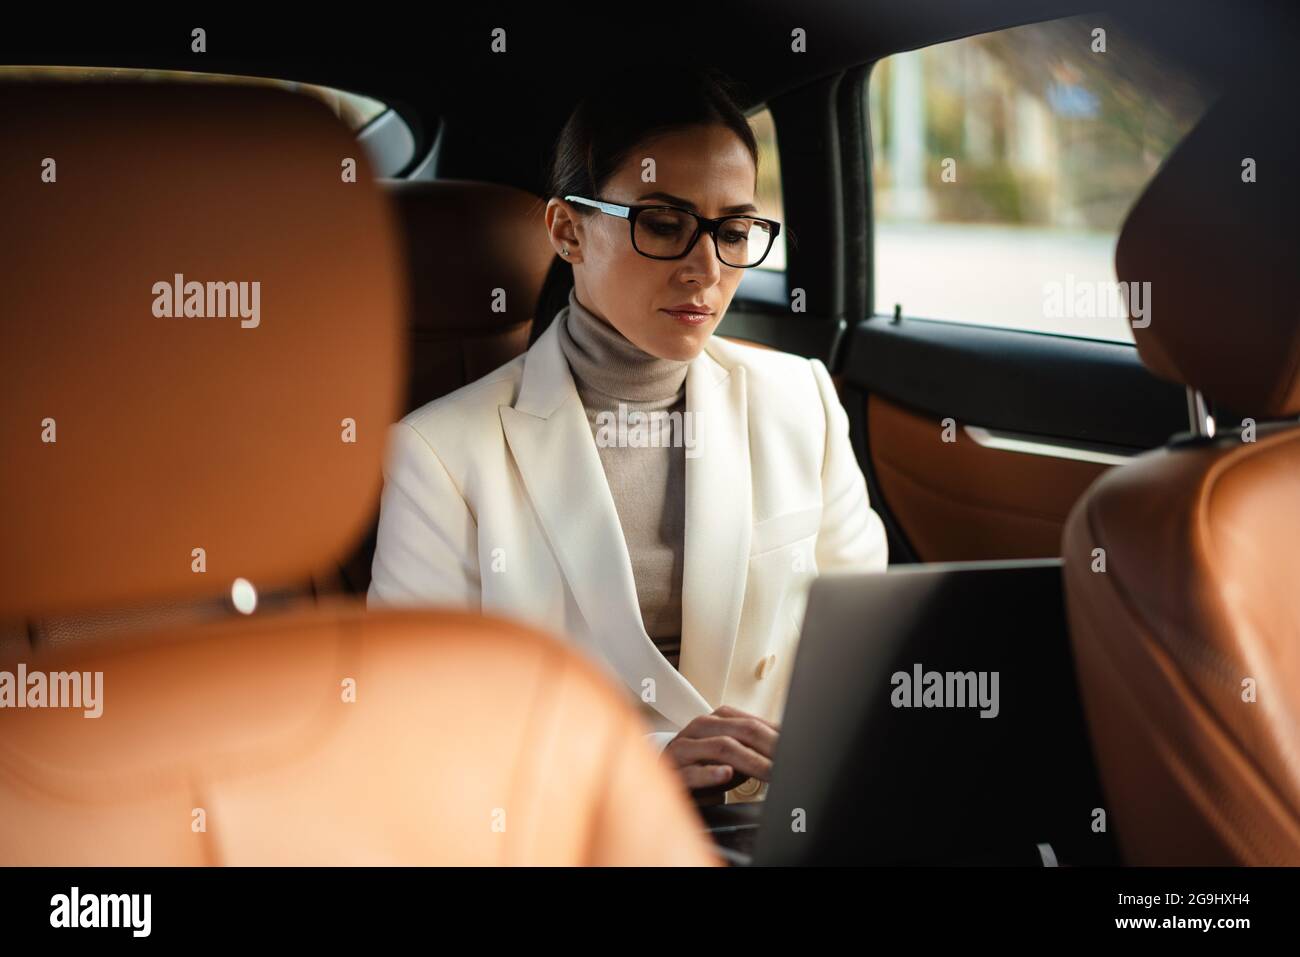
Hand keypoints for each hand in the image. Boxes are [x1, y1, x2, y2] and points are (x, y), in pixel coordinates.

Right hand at [662, 705, 779, 796]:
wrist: (661, 777)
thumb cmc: (702, 766)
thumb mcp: (730, 755)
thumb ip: (752, 749)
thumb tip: (788, 749)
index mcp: (715, 720)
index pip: (753, 723)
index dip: (778, 736)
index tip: (798, 749)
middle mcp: (700, 729)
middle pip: (743, 730)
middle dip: (771, 747)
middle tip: (790, 762)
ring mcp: (685, 748)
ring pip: (721, 747)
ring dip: (751, 761)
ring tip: (770, 772)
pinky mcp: (674, 772)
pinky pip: (693, 771)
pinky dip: (711, 773)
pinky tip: (726, 774)